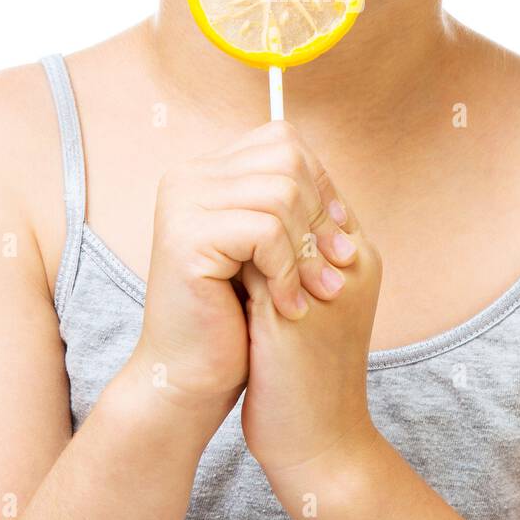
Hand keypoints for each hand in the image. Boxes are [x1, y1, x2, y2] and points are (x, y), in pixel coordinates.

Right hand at [134, 119, 357, 420]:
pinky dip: (288, 270)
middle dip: (320, 215)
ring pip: (280, 194)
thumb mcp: (272, 253)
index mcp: (207, 173)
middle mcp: (188, 176)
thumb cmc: (238, 318)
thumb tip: (333, 186)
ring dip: (308, 249)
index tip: (338, 238)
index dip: (320, 185)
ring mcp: (182, 202)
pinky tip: (289, 306)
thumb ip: (292, 210)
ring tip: (317, 292)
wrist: (192, 378)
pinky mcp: (185, 237)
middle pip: (285, 159)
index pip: (281, 141)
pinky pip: (264, 230)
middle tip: (335, 268)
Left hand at [239, 177, 381, 482]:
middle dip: (250, 203)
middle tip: (217, 220)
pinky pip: (253, 261)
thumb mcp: (313, 302)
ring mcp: (324, 286)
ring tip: (213, 246)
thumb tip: (248, 207)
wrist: (320, 444)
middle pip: (295, 196)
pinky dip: (227, 259)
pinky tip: (205, 269)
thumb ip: (294, 254)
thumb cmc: (309, 375)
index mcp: (361, 257)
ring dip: (237, 230)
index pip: (314, 190)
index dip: (270, 193)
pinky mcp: (291, 316)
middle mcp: (350, 264)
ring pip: (271, 223)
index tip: (233, 206)